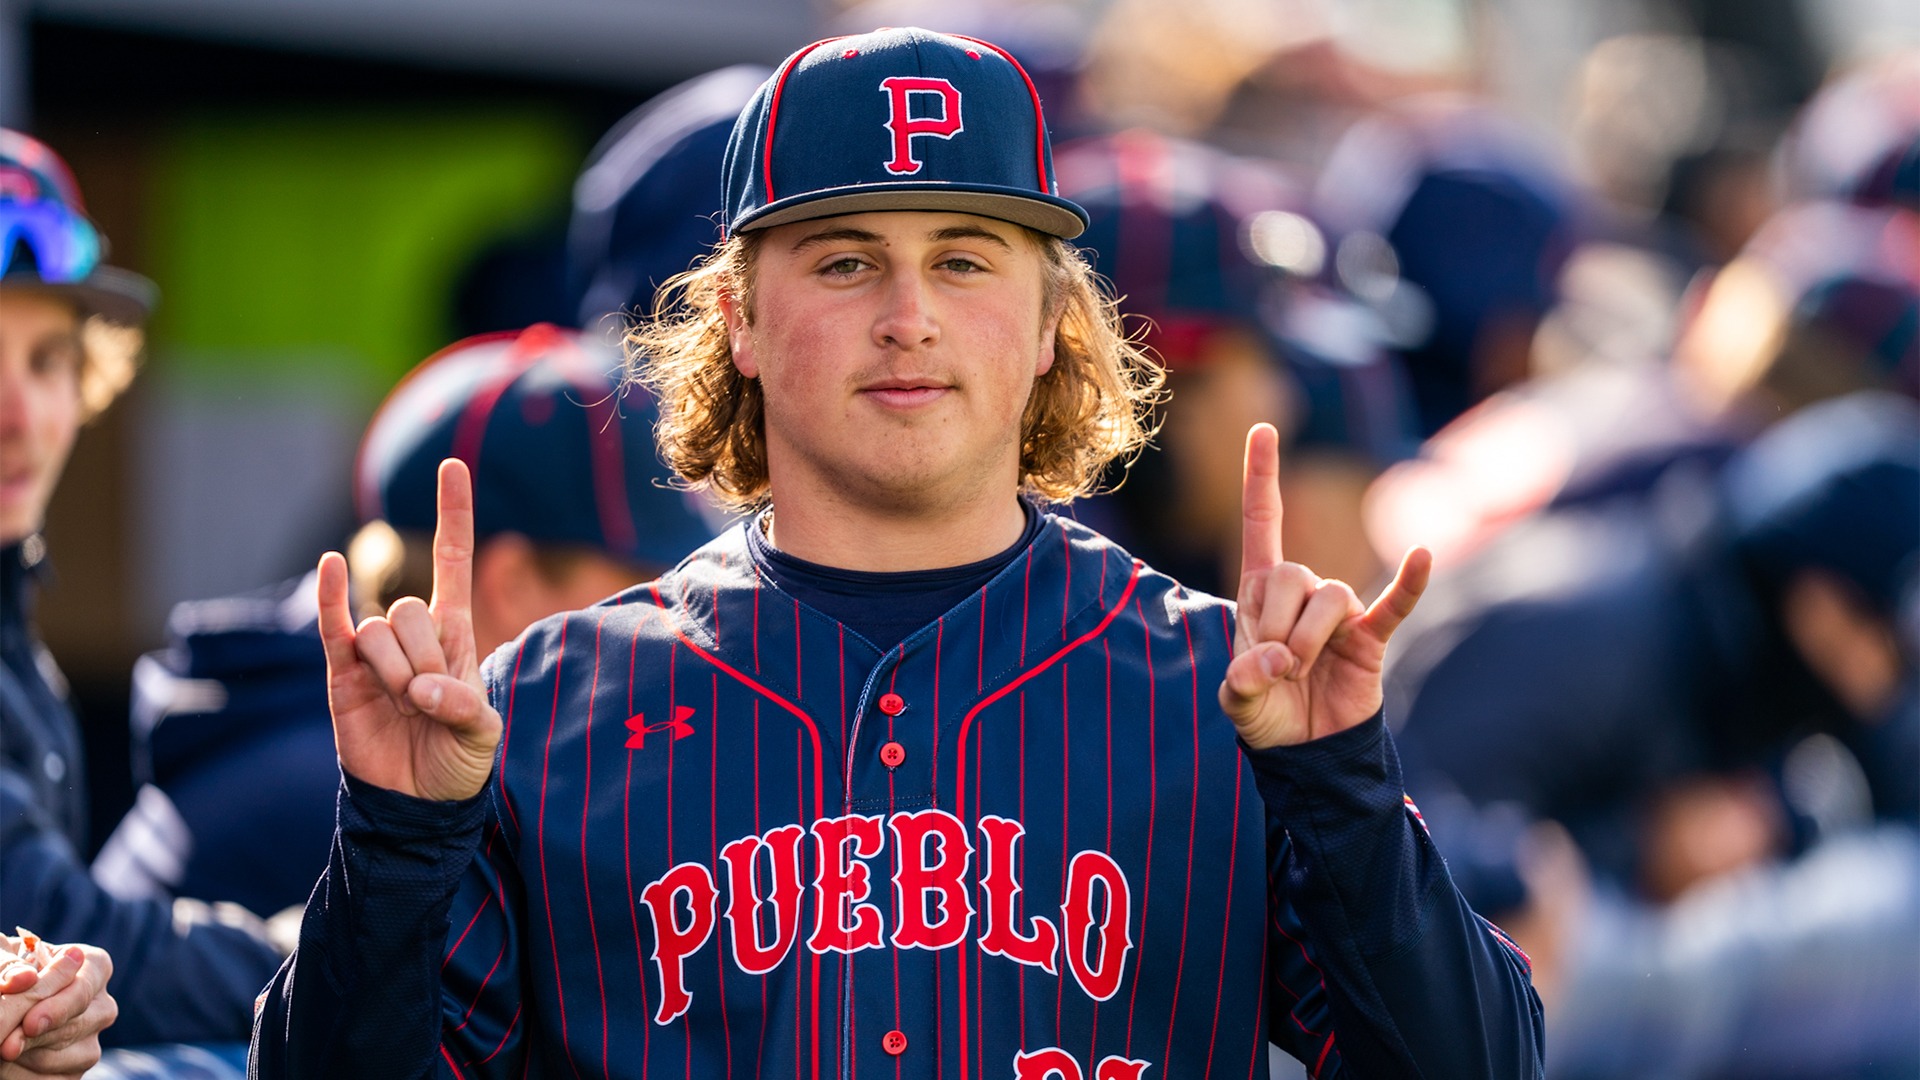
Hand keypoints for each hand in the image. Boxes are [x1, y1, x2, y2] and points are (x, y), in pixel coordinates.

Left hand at [0, 944, 113, 1078]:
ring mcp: (92, 1039)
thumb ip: (7, 967)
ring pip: (67, 1056)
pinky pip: (56, 1079)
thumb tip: (24, 978)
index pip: (84, 987)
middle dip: (36, 1037)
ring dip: (27, 1056)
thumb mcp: (2, 961)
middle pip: (76, 1024)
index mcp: (93, 966)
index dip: (58, 1007)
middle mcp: (101, 1005)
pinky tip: (7, 1066)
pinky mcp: (75, 1069)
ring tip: (2, 1048)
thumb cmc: (7, 975)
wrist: (4, 1008)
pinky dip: (26, 1075)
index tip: (30, 1024)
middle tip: (6, 1048)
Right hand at [320, 459, 501, 801]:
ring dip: (392, 672)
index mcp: (456, 635)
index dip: (454, 514)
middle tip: (427, 702)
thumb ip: (464, 709)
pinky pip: (333, 628)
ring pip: (378, 631)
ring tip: (400, 708)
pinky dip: (331, 599)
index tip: (453, 464)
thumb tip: (423, 692)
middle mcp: (413, 635)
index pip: (454, 560)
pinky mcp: (342, 675)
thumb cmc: (457, 762)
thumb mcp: (482, 736)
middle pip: (410, 609)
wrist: (416, 802)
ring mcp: (375, 653)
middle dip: (421, 658)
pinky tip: (330, 567)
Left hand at [1219, 423, 1430, 747]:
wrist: (1308, 754)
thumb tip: (1275, 660)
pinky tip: (1422, 555)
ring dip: (1310, 637)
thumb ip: (1243, 681)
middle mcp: (1304, 592)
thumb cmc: (1268, 716)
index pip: (1263, 522)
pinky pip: (1394, 604)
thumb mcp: (1237, 702)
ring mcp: (1341, 613)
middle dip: (1279, 622)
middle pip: (1293, 572)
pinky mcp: (1373, 637)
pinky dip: (1409, 582)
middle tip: (1276, 666)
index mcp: (1262, 593)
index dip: (1262, 477)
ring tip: (1300, 672)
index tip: (1264, 427)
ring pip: (1330, 595)